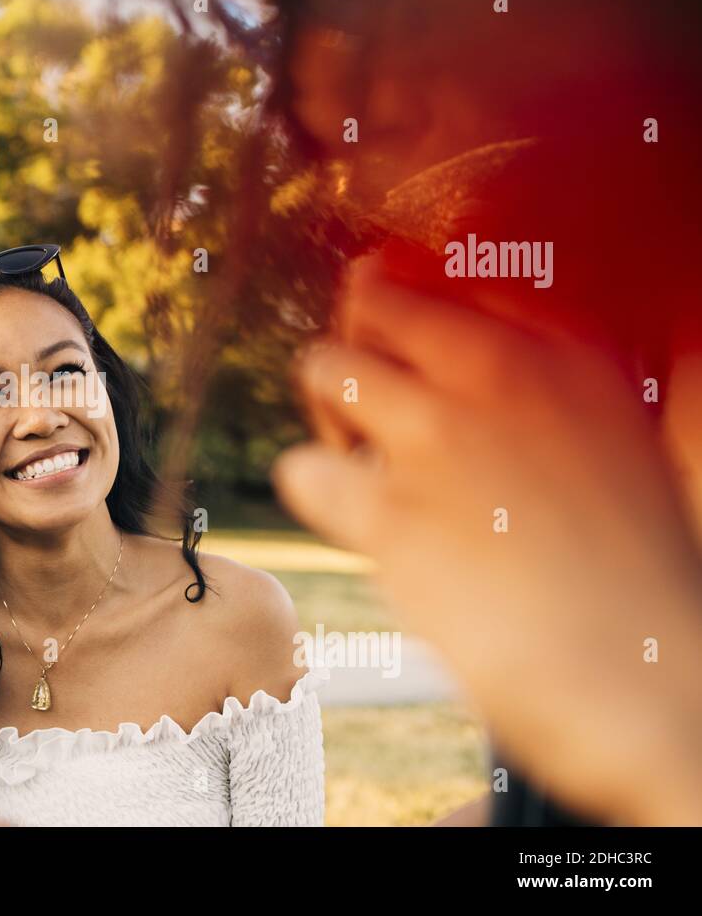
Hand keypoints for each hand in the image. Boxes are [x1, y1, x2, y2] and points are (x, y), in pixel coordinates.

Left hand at [273, 261, 701, 823]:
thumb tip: (681, 332)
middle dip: (360, 345)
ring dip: (331, 411)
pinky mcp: (390, 512)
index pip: (453, 280)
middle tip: (372, 402)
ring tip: (363, 460)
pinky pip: (302, 469)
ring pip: (326, 369)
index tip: (396, 325)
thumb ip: (645, 385)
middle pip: (375, 304)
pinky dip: (317, 493)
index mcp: (570, 355)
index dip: (409, 303)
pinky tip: (357, 521)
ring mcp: (438, 439)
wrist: (646, 687)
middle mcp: (499, 377)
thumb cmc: (648, 581)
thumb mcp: (663, 452)